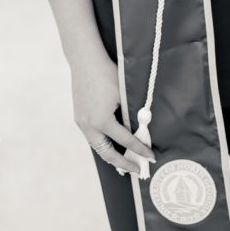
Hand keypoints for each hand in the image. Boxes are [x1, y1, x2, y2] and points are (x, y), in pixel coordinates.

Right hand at [71, 51, 156, 175]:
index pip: (126, 141)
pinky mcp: (79, 118)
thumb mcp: (123, 94)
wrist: (86, 60)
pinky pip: (92, 137)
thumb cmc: (108, 73)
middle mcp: (89, 126)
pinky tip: (112, 145)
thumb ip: (130, 115)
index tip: (150, 157)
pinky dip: (103, 144)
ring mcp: (81, 123)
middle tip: (137, 170)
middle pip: (107, 154)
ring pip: (98, 147)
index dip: (140, 150)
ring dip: (111, 156)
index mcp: (102, 121)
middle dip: (123, 164)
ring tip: (125, 162)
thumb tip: (140, 130)